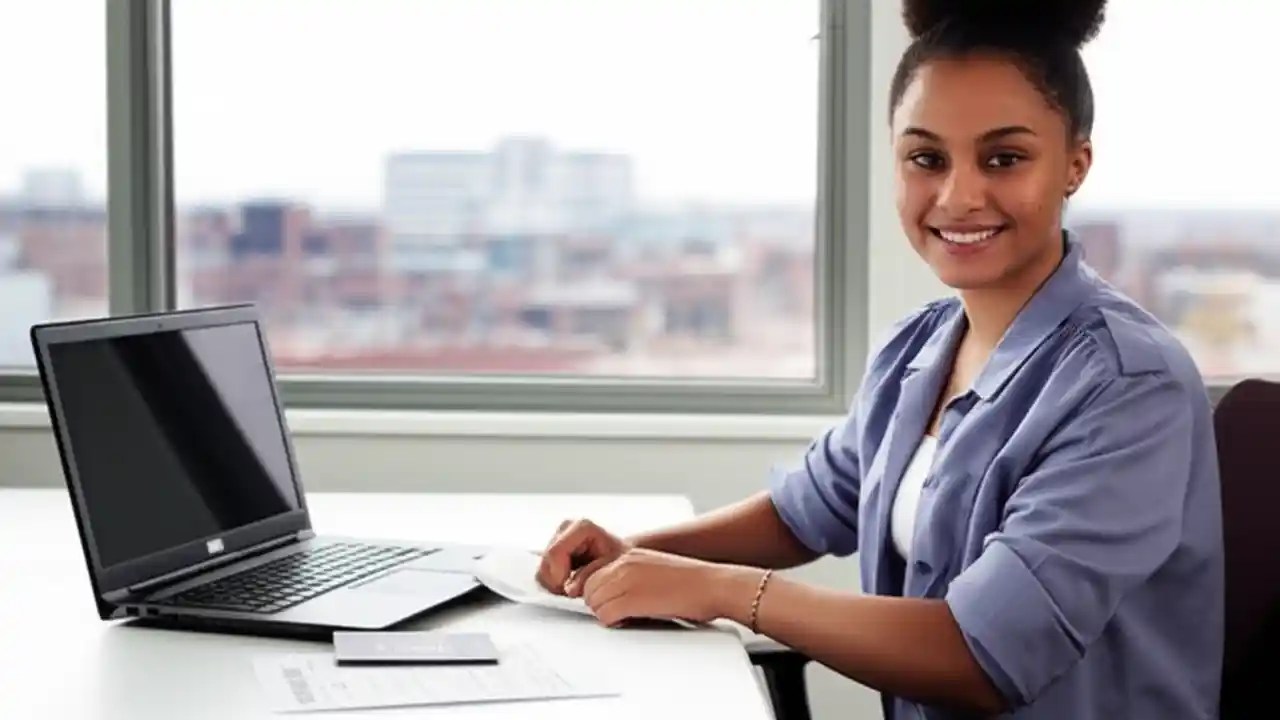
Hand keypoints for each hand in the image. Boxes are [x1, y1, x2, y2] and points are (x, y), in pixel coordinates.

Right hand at [537, 518, 631, 595]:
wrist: (620, 556)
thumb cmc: (618, 560)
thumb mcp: (612, 568)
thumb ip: (591, 576)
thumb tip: (570, 588)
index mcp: (581, 527)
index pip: (555, 553)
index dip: (558, 576)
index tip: (571, 590)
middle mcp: (566, 527)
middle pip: (546, 562)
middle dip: (558, 582)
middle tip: (576, 591)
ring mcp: (557, 537)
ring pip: (542, 570)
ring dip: (555, 584)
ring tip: (575, 587)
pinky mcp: (552, 548)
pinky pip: (543, 572)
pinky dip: (554, 583)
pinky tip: (569, 583)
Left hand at [581, 548, 755, 626]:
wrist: (714, 585)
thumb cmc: (692, 583)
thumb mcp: (654, 570)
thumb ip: (630, 577)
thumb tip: (611, 595)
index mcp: (628, 556)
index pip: (591, 575)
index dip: (598, 593)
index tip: (610, 603)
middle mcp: (624, 564)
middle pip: (588, 589)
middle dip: (599, 604)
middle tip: (619, 613)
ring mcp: (627, 580)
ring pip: (594, 603)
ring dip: (606, 614)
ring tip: (627, 617)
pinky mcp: (633, 599)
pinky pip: (605, 615)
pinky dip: (614, 623)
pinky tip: (631, 621)